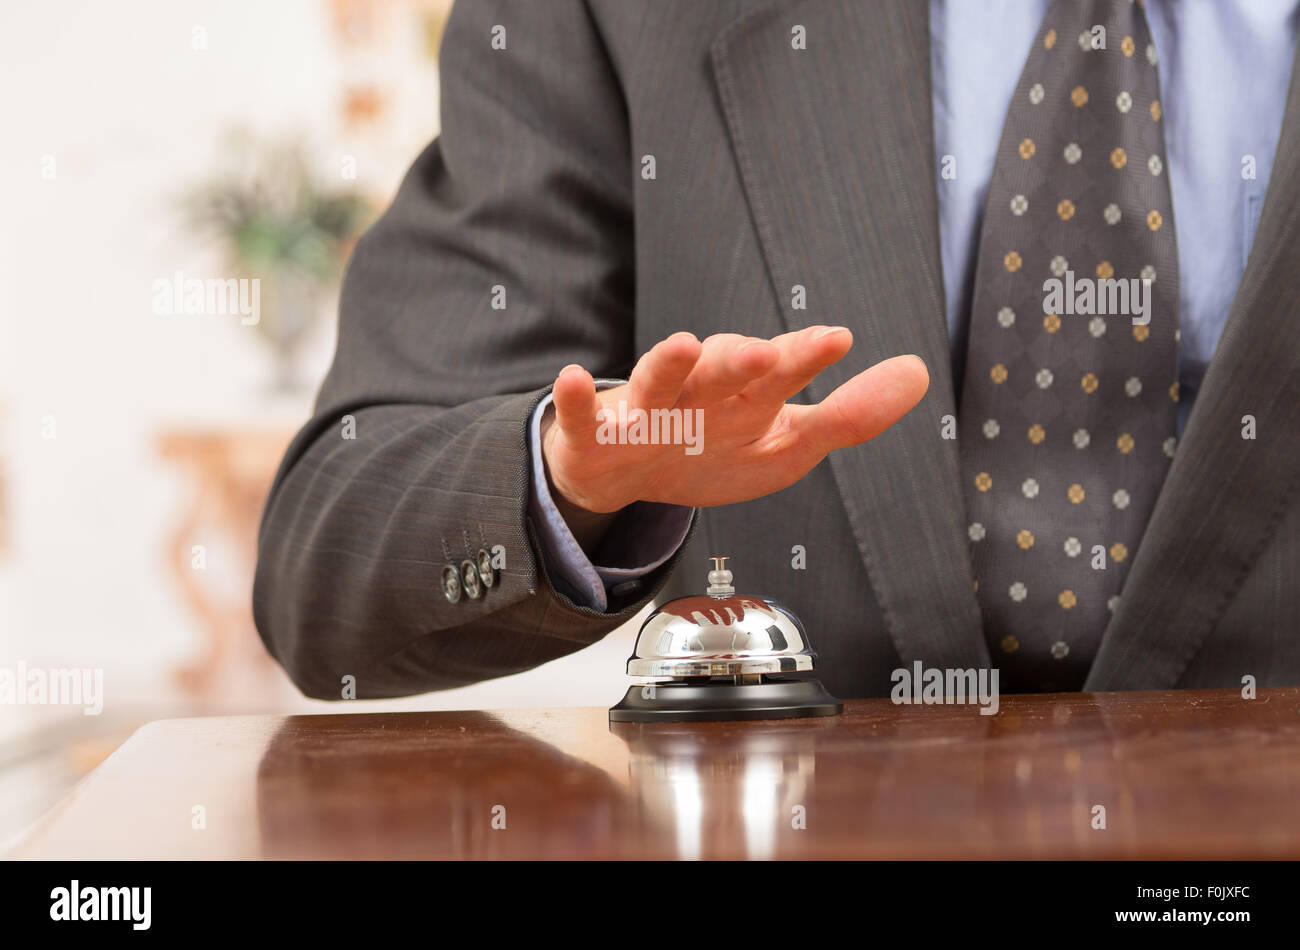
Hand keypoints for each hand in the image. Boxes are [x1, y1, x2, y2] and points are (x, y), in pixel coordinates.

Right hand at [540, 327, 929, 517]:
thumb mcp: (786, 444)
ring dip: (669, 364)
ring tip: (684, 345)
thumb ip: (850, 415)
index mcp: (745, 397)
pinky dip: (575, 401)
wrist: (625, 472)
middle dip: (744, 362)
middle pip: (722, 373)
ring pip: (658, 384)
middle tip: (768, 353)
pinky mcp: (596, 433)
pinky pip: (582, 418)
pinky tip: (572, 381)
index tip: (836, 339)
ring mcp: (645, 411)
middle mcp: (698, 393)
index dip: (805, 358)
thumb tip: (919, 372)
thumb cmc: (710, 449)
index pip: (779, 374)